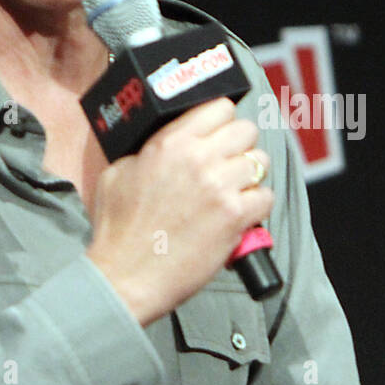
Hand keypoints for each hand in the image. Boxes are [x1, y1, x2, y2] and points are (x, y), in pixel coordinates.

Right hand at [86, 99, 274, 324]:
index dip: (223, 123)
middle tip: (228, 166)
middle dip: (240, 147)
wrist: (125, 276)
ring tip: (234, 192)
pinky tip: (240, 215)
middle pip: (247, 131)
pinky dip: (257, 206)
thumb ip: (149, 150)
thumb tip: (168, 144)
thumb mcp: (119, 172)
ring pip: (260, 162)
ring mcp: (220, 187)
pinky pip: (266, 197)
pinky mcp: (235, 216)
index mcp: (171, 142)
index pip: (220, 108)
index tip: (219, 136)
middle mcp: (199, 158)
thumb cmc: (118, 230)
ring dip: (250, 177)